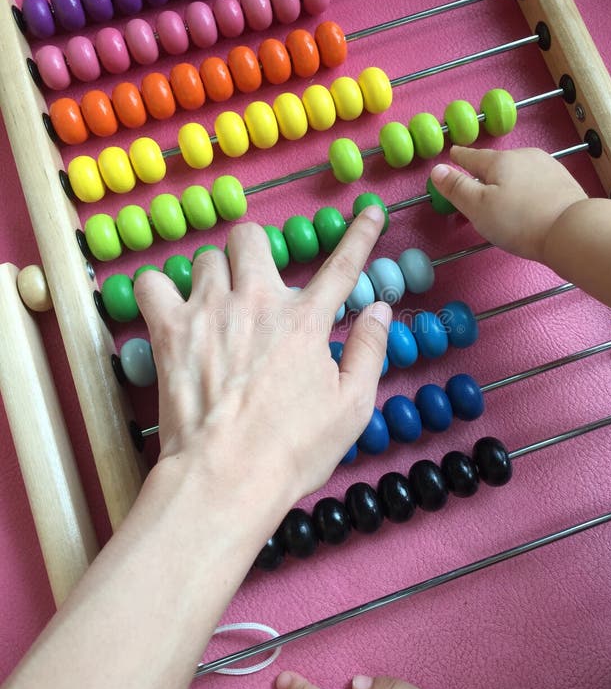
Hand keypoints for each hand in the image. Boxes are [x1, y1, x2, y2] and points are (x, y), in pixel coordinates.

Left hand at [134, 207, 391, 505]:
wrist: (225, 477)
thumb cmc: (294, 449)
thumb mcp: (352, 407)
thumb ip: (369, 350)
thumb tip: (379, 308)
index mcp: (305, 320)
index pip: (342, 265)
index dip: (361, 234)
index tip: (371, 211)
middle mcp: (257, 302)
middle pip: (251, 238)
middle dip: (255, 252)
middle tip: (256, 285)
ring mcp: (209, 311)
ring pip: (205, 258)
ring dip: (214, 276)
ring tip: (215, 306)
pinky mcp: (169, 330)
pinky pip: (152, 283)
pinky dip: (160, 291)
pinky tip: (170, 310)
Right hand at [431, 145, 586, 261]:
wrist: (572, 230)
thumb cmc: (519, 221)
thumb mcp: (478, 207)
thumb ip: (456, 187)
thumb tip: (436, 169)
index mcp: (500, 161)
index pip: (473, 156)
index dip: (460, 157)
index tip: (453, 154)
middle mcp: (524, 156)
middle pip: (497, 163)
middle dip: (485, 173)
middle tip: (476, 187)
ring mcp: (547, 167)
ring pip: (518, 171)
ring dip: (508, 181)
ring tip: (503, 198)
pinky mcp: (564, 182)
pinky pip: (536, 181)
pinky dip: (526, 189)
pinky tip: (527, 202)